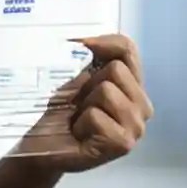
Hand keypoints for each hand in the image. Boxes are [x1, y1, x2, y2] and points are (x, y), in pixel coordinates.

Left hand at [28, 34, 153, 174]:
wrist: (43, 145)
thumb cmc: (61, 112)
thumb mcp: (76, 79)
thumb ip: (91, 59)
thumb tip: (87, 41)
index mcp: (134, 86)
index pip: (128, 48)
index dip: (103, 42)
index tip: (79, 45)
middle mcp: (142, 106)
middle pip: (117, 69)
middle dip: (88, 84)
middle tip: (79, 105)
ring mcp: (136, 127)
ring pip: (106, 90)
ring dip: (83, 105)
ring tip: (80, 120)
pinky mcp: (123, 144)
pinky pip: (96, 115)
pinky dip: (80, 124)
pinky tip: (80, 136)